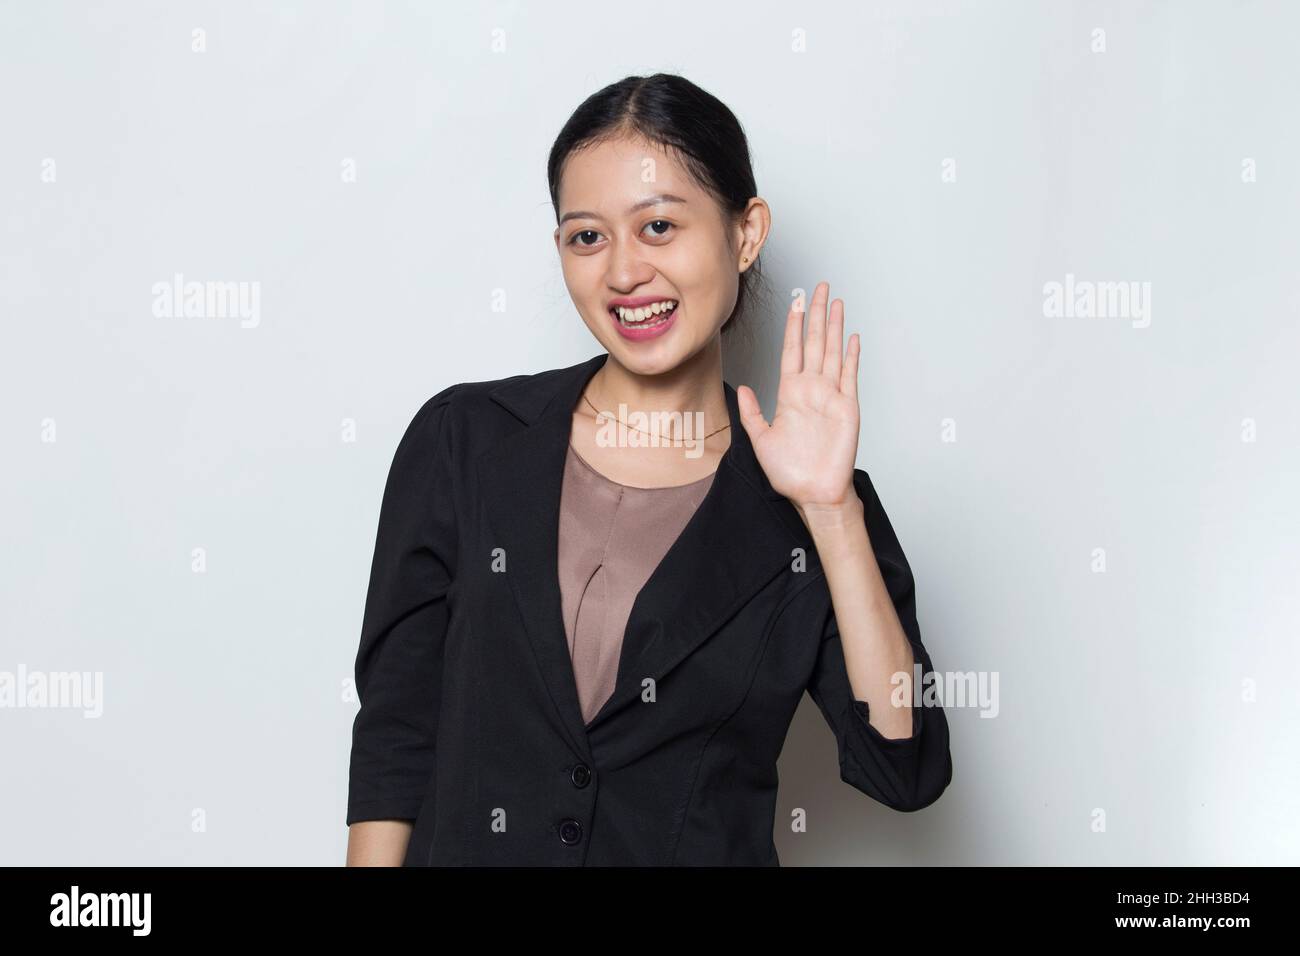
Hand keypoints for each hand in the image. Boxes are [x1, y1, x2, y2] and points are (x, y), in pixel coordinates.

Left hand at [736, 282, 860, 511]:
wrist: (814, 493)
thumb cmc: (789, 472)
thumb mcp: (760, 440)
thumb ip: (752, 413)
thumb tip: (743, 389)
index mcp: (790, 394)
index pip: (792, 350)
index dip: (793, 325)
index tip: (795, 303)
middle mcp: (811, 390)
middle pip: (814, 342)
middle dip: (816, 314)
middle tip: (819, 288)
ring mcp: (831, 396)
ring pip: (832, 351)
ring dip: (834, 326)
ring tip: (836, 301)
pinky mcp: (848, 407)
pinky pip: (850, 375)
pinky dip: (851, 355)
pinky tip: (852, 337)